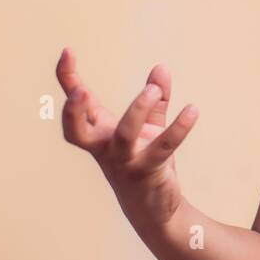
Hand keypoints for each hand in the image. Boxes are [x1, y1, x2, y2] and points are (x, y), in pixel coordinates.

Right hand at [55, 47, 198, 228]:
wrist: (155, 208)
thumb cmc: (144, 160)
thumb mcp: (148, 126)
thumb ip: (156, 98)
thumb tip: (161, 68)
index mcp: (99, 132)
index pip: (77, 103)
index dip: (68, 78)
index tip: (67, 51)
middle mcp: (105, 147)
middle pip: (76, 132)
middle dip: (74, 112)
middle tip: (81, 90)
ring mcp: (124, 162)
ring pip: (124, 136)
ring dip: (136, 111)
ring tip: (153, 90)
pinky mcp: (147, 172)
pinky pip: (162, 148)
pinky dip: (178, 128)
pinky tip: (192, 110)